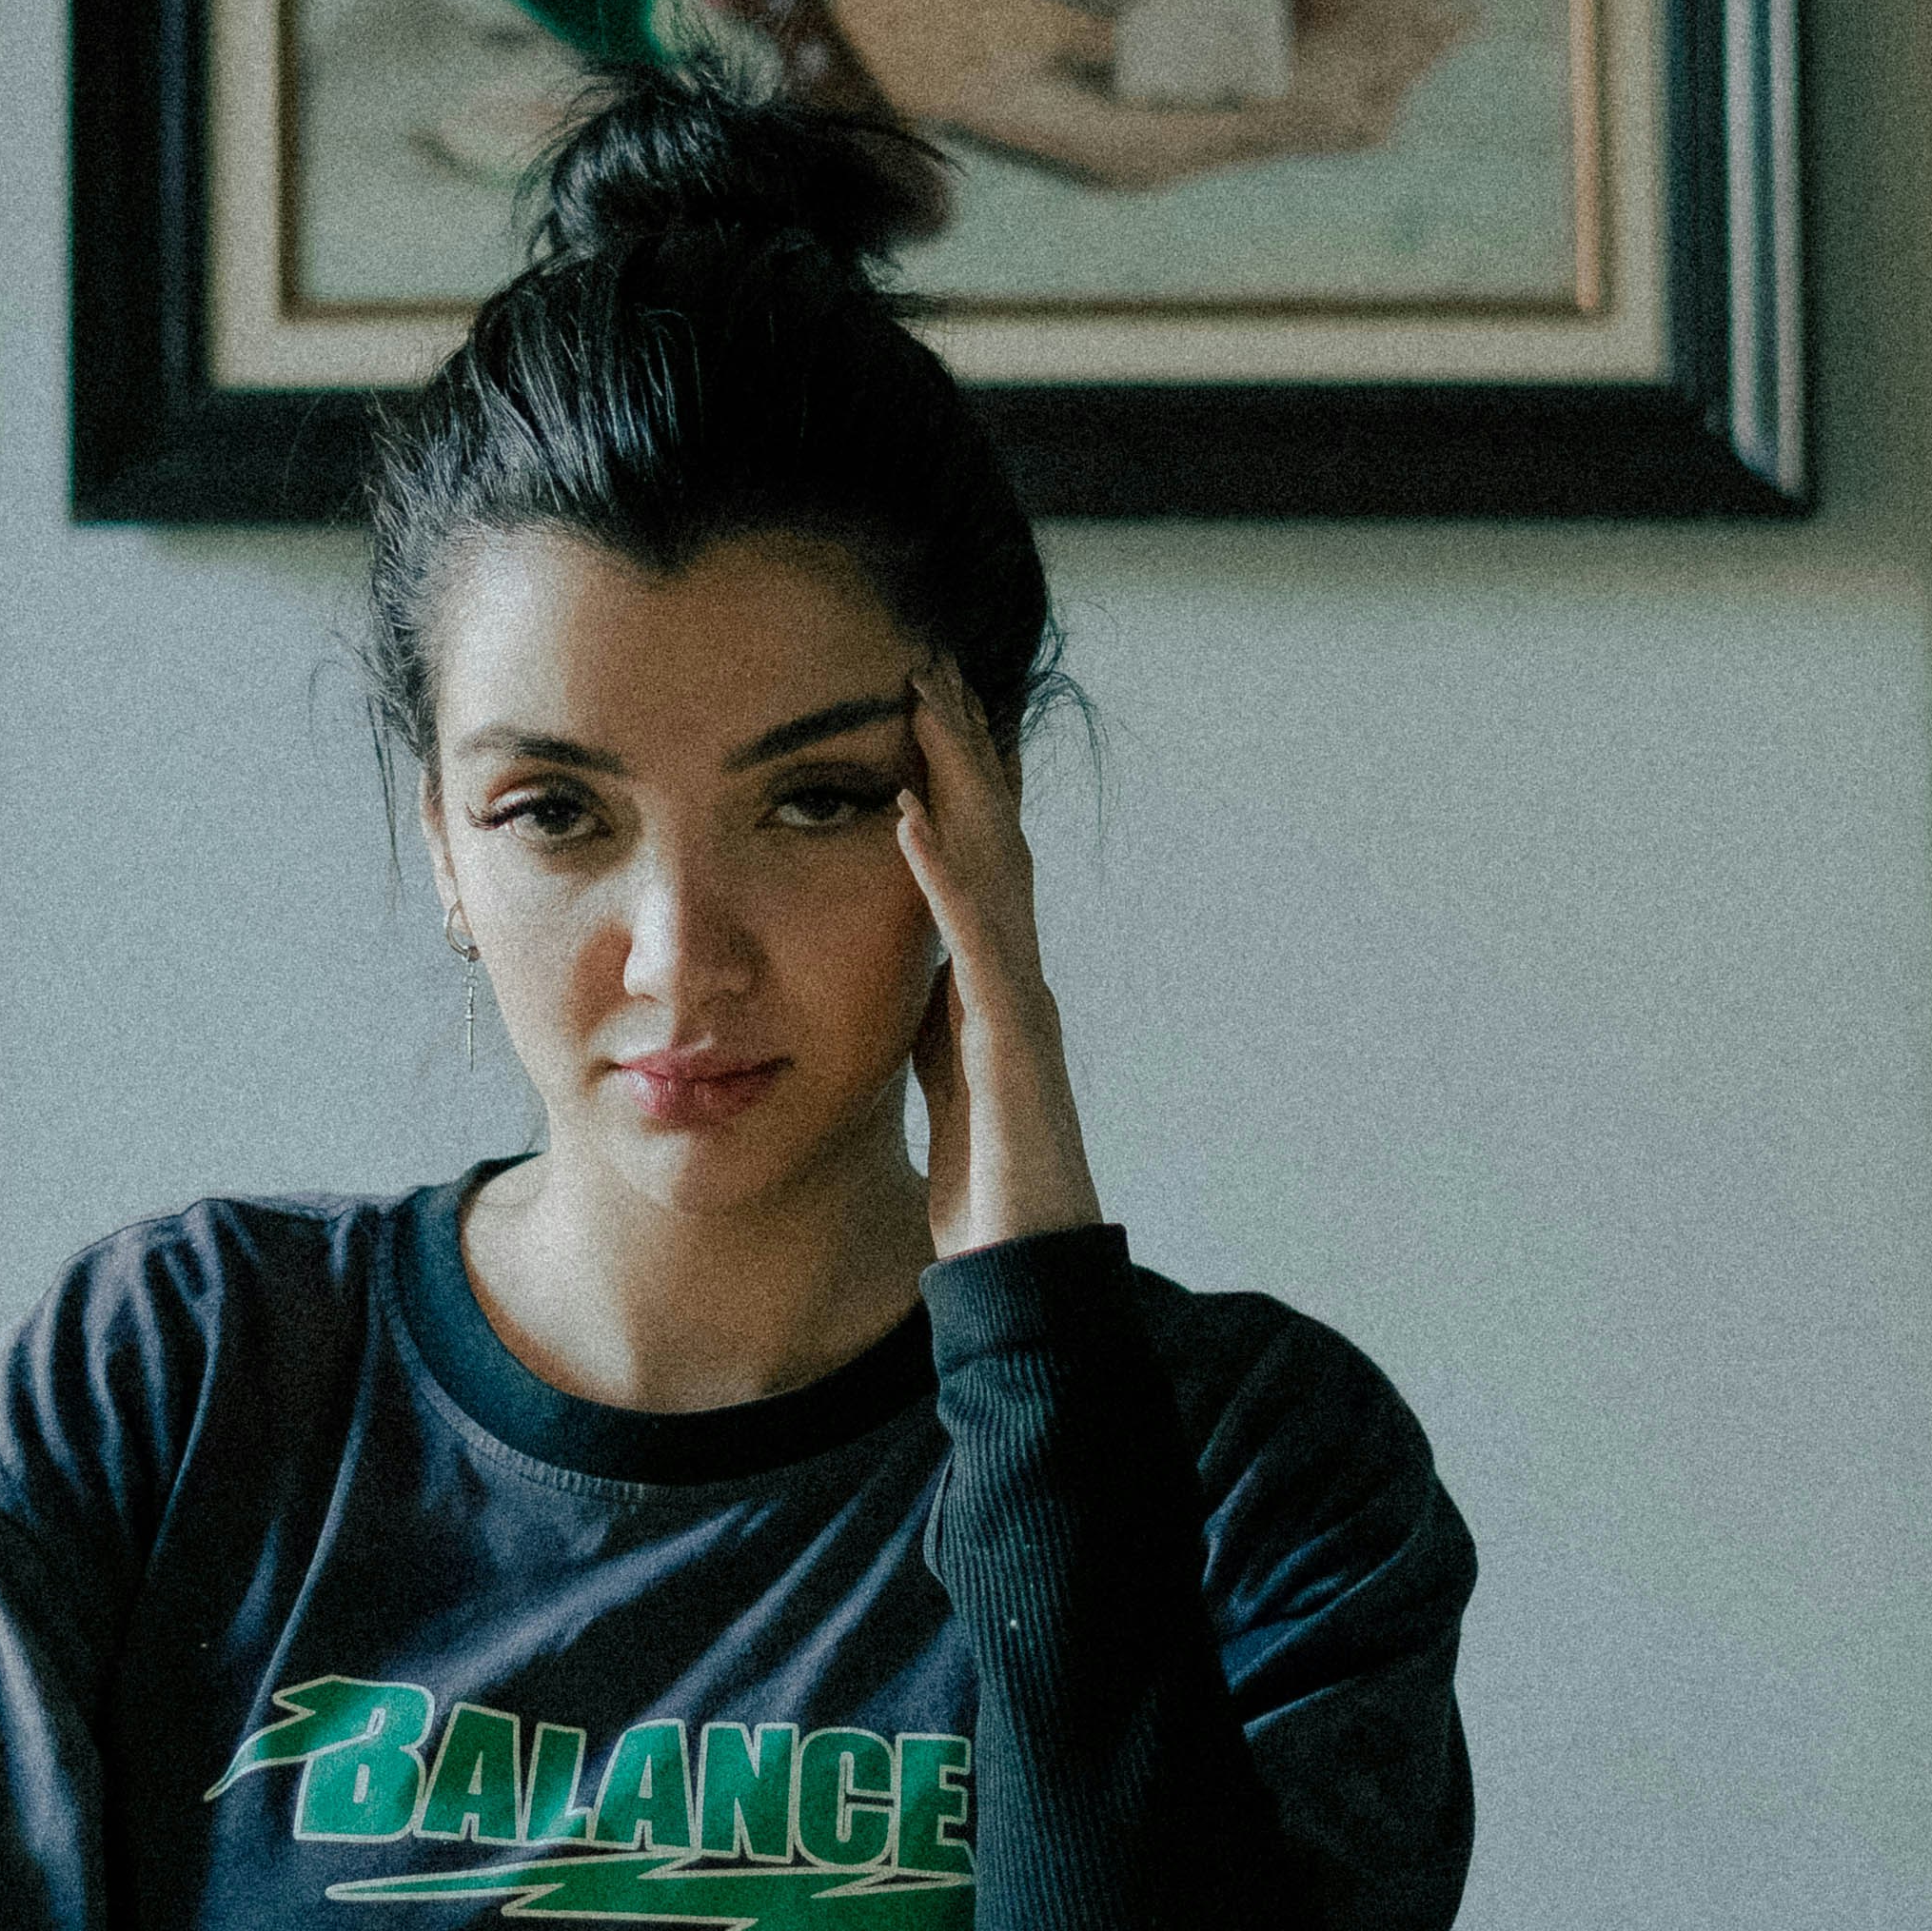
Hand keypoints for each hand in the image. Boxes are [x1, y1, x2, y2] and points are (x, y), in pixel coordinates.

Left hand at [896, 655, 1101, 1258]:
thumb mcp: (944, 1074)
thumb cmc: (986, 1181)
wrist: (1025, 1271)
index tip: (922, 700)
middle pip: (994, 835)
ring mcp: (1018, 1003)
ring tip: (926, 702)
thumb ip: (933, 1014)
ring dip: (958, 780)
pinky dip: (939, 875)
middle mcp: (1015, 975)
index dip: (955, 777)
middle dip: (964, 747)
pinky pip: (970, 942)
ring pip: (993, 866)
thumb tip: (910, 969)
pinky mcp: (1007, 1044)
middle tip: (932, 659)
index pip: (978, 854)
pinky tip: (906, 820)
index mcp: (992, 980)